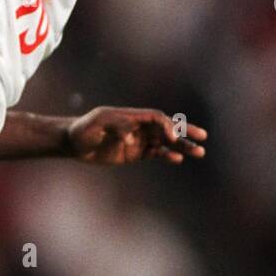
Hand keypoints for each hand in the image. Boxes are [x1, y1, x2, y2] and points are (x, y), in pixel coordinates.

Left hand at [67, 107, 206, 165]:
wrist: (73, 143)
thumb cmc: (82, 130)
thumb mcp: (95, 124)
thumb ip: (113, 124)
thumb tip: (131, 132)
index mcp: (132, 116)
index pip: (156, 118)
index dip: (167, 125)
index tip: (172, 137)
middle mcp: (138, 126)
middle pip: (167, 128)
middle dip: (185, 132)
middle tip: (203, 137)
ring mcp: (138, 140)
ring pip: (165, 142)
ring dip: (182, 146)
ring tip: (199, 152)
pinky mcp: (134, 153)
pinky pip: (155, 154)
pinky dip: (167, 156)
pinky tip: (178, 159)